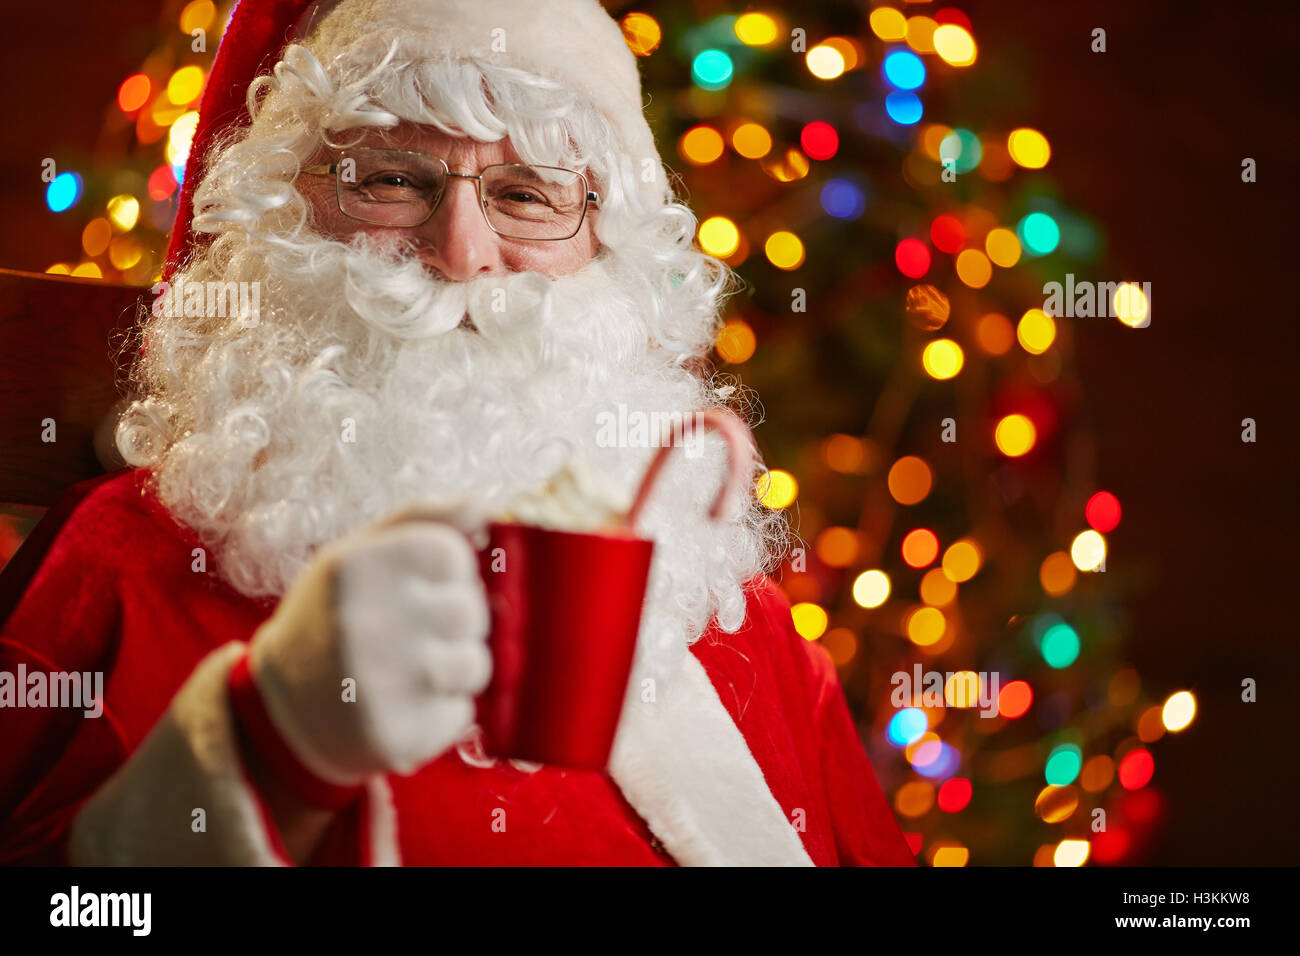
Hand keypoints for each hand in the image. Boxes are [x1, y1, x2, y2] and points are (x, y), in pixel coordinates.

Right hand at [248, 514, 492, 780]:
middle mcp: (367, 622)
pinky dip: (443, 711)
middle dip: (454, 621)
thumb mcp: (356, 555)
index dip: (447, 572)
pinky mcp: (399, 736)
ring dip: (455, 668)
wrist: (280, 713)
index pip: (453, 553)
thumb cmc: (332, 618)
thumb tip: (481, 505)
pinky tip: (403, 705)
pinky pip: (462, 714)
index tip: (418, 588)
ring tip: (409, 671)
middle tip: (411, 634)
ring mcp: (382, 684)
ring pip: (476, 664)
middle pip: (472, 609)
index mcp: (355, 568)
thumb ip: (419, 519)